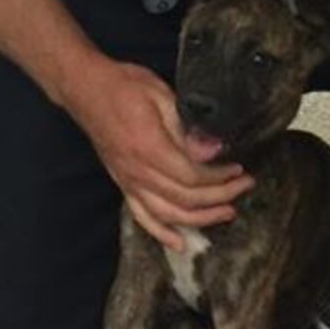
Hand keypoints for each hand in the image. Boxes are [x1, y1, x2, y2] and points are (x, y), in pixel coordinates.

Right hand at [68, 58, 253, 248]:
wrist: (86, 89)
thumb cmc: (123, 85)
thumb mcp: (161, 95)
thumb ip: (186, 127)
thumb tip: (212, 151)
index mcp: (149, 147)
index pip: (192, 177)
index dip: (219, 179)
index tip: (238, 171)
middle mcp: (138, 171)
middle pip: (185, 199)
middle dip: (219, 198)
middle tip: (243, 188)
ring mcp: (128, 181)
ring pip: (168, 214)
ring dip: (200, 219)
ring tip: (225, 213)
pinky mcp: (123, 184)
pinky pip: (143, 216)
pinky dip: (162, 233)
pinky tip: (179, 243)